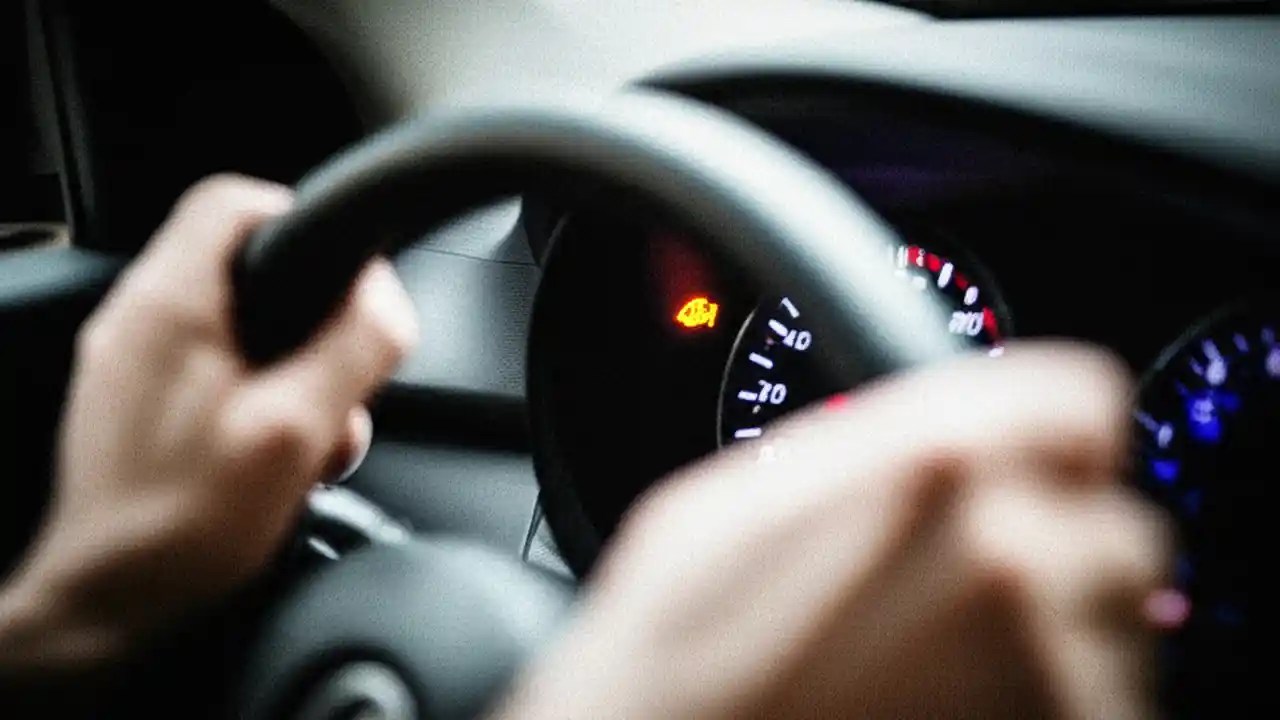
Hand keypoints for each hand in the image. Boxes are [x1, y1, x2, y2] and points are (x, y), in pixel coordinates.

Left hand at [0, 176, 416, 671]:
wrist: (110, 599)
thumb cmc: (182, 524)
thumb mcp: (294, 430)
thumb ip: (352, 350)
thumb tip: (389, 296)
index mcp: (171, 304)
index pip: (235, 201)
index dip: (304, 221)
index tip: (346, 273)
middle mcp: (141, 320)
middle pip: (251, 271)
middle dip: (314, 327)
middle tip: (335, 387)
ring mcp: (135, 362)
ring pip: (243, 328)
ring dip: (294, 377)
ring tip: (307, 441)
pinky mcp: (141, 402)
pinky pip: (219, 372)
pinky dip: (261, 401)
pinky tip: (275, 460)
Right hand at [496, 344, 1170, 718]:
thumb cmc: (663, 671)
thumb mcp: (717, 508)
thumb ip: (851, 450)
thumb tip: (919, 435)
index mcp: (933, 460)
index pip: (1080, 401)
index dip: (1043, 439)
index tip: (1022, 469)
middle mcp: (1015, 556)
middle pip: (1108, 525)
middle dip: (1048, 553)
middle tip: (955, 599)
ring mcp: (1052, 670)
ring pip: (1114, 627)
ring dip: (1054, 641)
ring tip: (944, 674)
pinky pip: (1105, 705)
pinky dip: (1049, 711)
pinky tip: (955, 719)